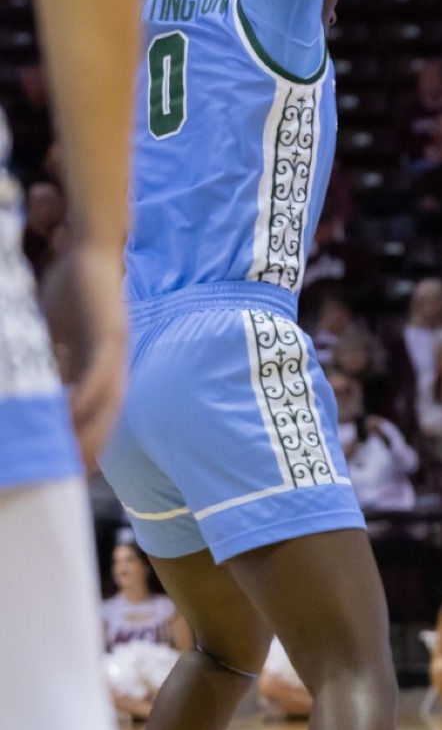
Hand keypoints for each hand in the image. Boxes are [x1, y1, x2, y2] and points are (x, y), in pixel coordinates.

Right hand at [42, 244, 127, 471]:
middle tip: (71, 477)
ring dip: (90, 431)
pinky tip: (69, 416)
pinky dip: (85, 397)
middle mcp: (115, 365)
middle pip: (107, 417)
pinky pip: (99, 375)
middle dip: (90, 448)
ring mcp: (116, 352)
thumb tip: (38, 386)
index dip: (87, 441)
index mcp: (103, 366)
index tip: (70, 467)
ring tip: (69, 456)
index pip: (97, 413)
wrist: (90, 251)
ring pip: (106, 403)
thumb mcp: (56, 332)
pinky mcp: (111, 336)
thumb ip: (52, 358)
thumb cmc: (72, 289)